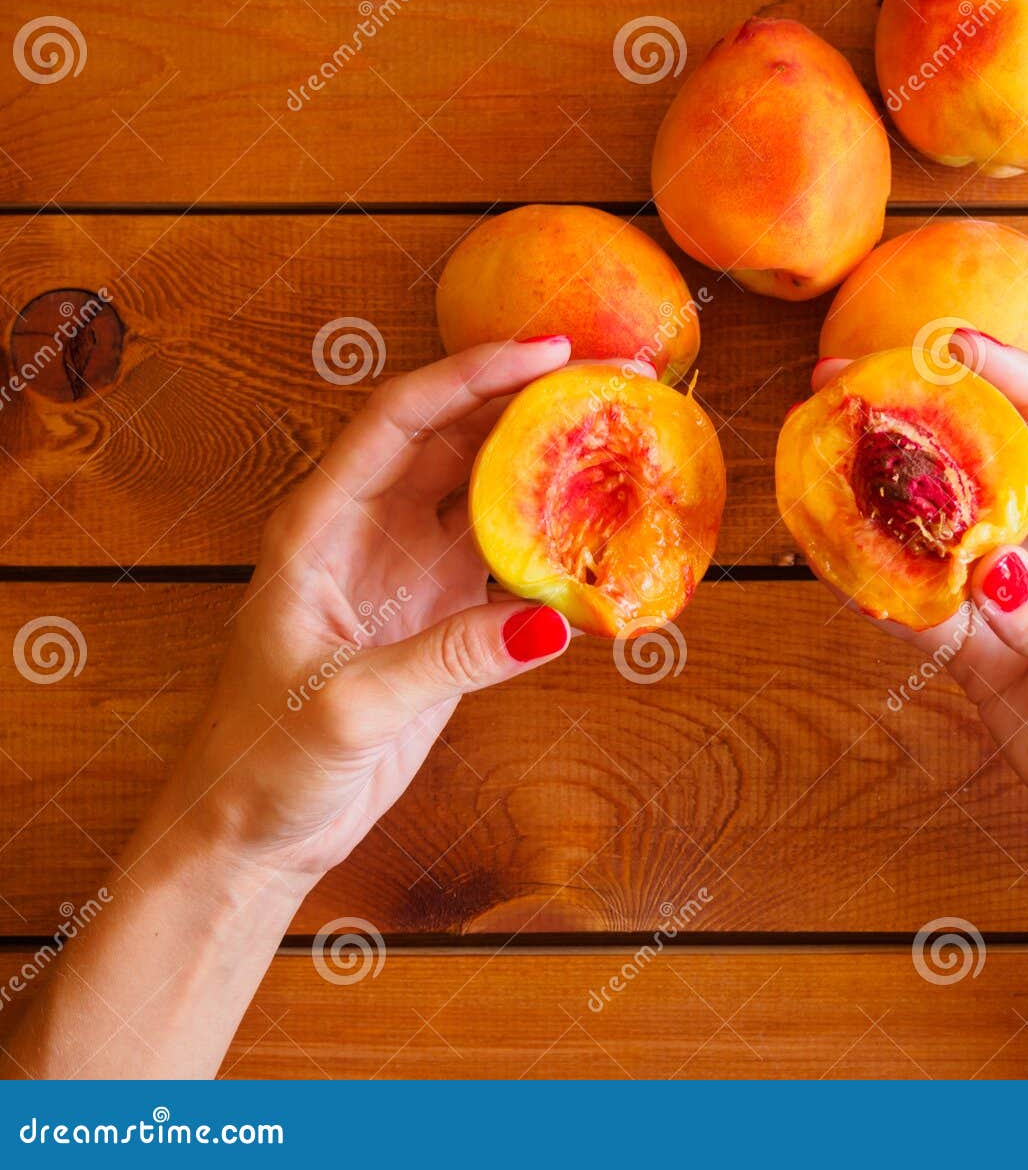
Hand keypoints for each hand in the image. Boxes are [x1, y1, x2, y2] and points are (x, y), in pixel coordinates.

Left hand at [158, 338, 582, 889]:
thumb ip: (449, 659)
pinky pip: (508, 558)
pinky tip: (601, 533)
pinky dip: (553, 542)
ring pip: (488, 488)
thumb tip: (551, 621)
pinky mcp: (444, 615)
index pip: (401, 419)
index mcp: (321, 525)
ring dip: (547, 461)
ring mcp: (410, 570)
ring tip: (617, 437)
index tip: (548, 352)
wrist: (256, 828)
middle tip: (610, 380)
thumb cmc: (264, 758)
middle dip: (528, 399)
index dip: (472, 375)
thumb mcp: (349, 705)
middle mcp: (369, 531)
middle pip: (456, 437)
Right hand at [816, 333, 1027, 903]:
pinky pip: (931, 606)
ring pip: (956, 528)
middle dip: (938, 422)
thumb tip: (988, 570)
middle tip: (859, 381)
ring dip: (900, 499)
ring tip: (834, 455)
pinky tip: (848, 566)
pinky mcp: (992, 650)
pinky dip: (891, 590)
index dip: (1023, 385)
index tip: (955, 345)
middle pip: (1005, 465)